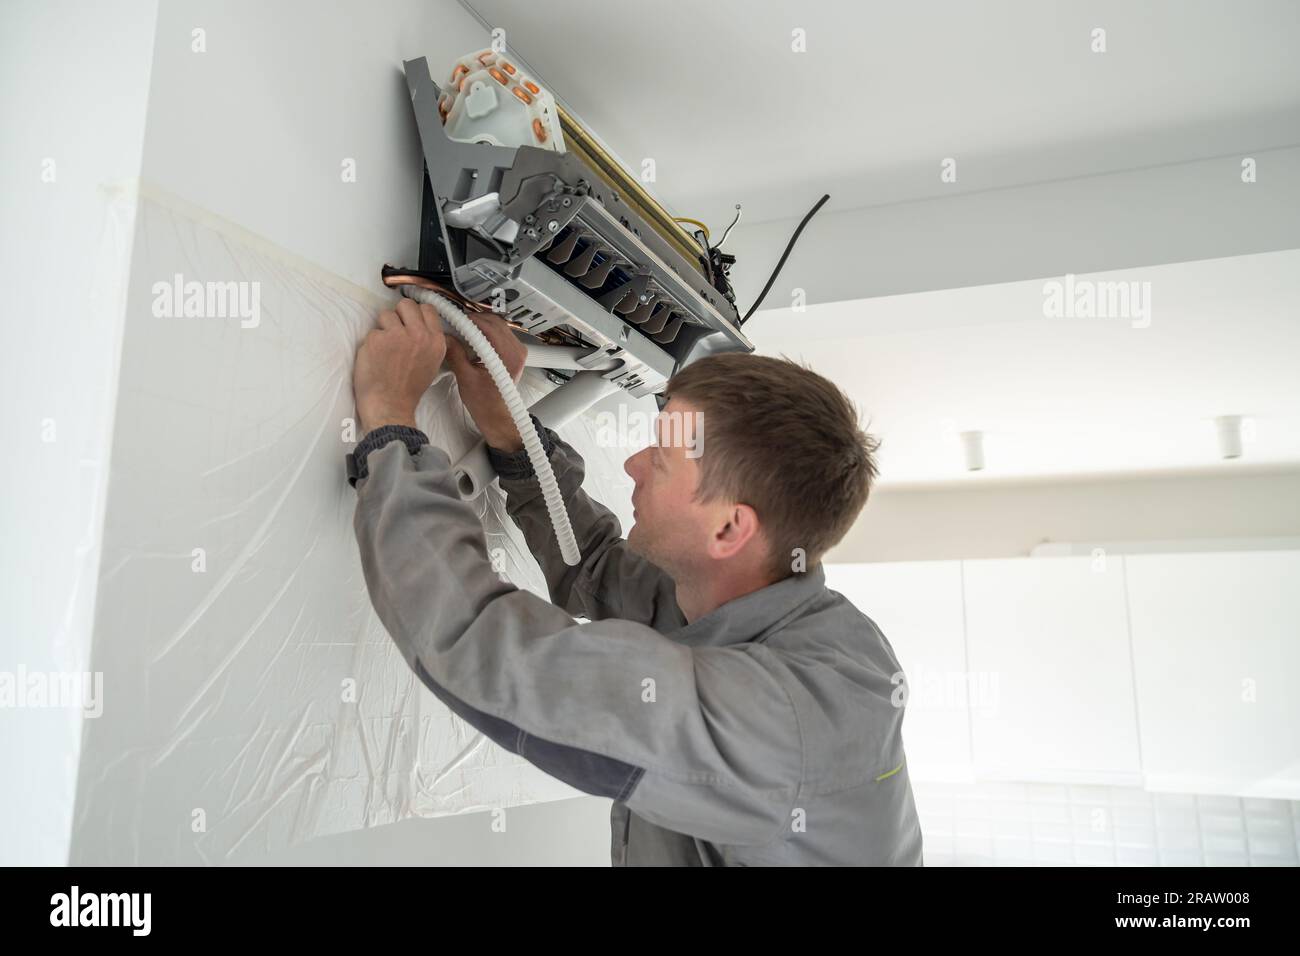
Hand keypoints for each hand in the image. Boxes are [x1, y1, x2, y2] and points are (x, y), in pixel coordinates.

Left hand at [353, 298, 446, 434]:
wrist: (390, 406)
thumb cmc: (409, 389)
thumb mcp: (432, 363)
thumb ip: (429, 341)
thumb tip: (419, 323)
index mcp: (436, 341)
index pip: (427, 309)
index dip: (415, 313)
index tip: (408, 319)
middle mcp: (419, 335)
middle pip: (406, 305)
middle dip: (398, 315)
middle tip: (394, 331)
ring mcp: (397, 335)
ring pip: (386, 315)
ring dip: (383, 328)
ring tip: (384, 348)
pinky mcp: (376, 339)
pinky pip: (372, 331)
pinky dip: (371, 343)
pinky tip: (375, 358)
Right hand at [444, 310, 528, 450]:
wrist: (497, 417)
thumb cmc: (484, 403)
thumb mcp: (465, 378)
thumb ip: (455, 354)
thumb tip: (445, 336)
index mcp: (508, 357)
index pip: (488, 327)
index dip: (469, 321)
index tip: (454, 320)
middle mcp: (517, 351)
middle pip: (495, 322)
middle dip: (474, 320)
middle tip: (457, 324)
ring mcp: (518, 351)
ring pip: (498, 326)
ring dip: (481, 325)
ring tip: (464, 331)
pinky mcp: (515, 353)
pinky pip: (501, 333)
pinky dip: (487, 332)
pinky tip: (474, 339)